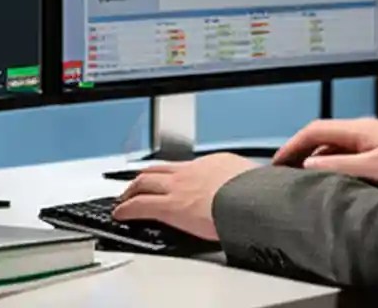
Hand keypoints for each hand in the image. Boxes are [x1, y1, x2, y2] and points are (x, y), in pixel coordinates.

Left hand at [112, 153, 258, 240]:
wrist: (251, 201)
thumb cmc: (257, 195)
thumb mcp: (254, 182)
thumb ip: (246, 186)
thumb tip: (257, 190)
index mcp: (215, 163)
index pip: (186, 166)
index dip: (173, 173)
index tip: (169, 178)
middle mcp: (192, 170)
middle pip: (159, 169)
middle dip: (144, 177)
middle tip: (136, 185)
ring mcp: (179, 187)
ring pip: (144, 182)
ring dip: (131, 189)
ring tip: (124, 198)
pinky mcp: (170, 206)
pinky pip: (140, 206)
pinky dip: (126, 209)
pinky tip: (120, 214)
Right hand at [272, 117, 377, 186]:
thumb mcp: (373, 169)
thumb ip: (338, 166)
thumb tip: (309, 164)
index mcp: (358, 129)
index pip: (314, 130)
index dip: (292, 145)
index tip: (276, 161)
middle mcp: (364, 130)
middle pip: (323, 137)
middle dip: (301, 153)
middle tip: (286, 172)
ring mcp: (374, 139)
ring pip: (337, 147)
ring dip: (319, 160)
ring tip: (306, 180)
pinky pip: (351, 154)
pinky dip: (336, 164)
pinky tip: (335, 180)